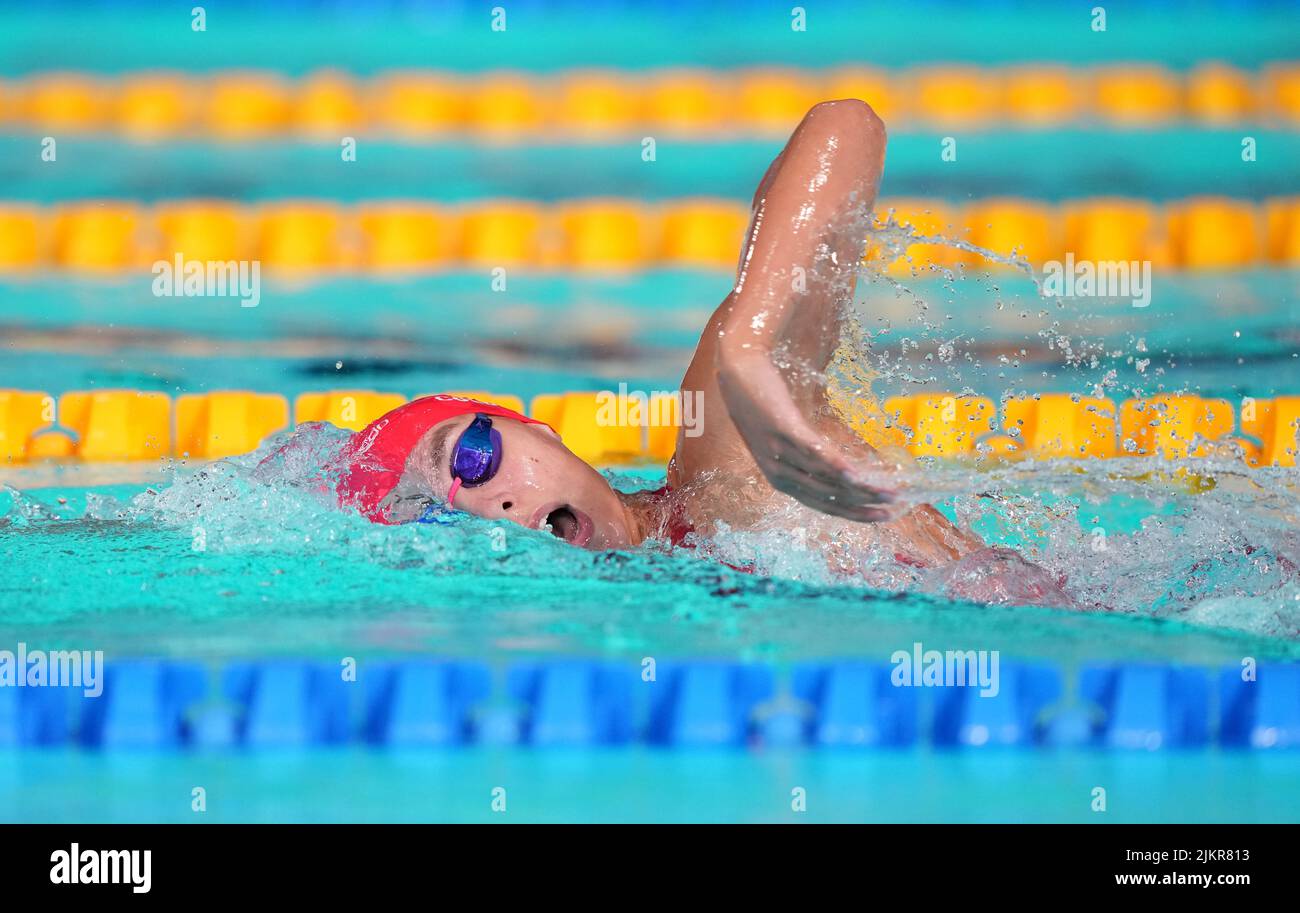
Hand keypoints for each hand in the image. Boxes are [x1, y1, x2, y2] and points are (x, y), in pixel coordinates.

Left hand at [716, 342, 896, 521]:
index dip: (853, 513)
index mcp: (780, 479)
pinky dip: (836, 465)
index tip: (881, 516)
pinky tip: (856, 473)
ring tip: (887, 491)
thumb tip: (842, 464)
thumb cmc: (764, 406)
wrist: (738, 374)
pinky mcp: (782, 428)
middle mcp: (778, 472)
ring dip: (860, 488)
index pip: (822, 505)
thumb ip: (807, 456)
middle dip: (863, 504)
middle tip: (893, 506)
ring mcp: (779, 451)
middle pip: (827, 496)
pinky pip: (813, 452)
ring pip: (824, 478)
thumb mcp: (783, 440)